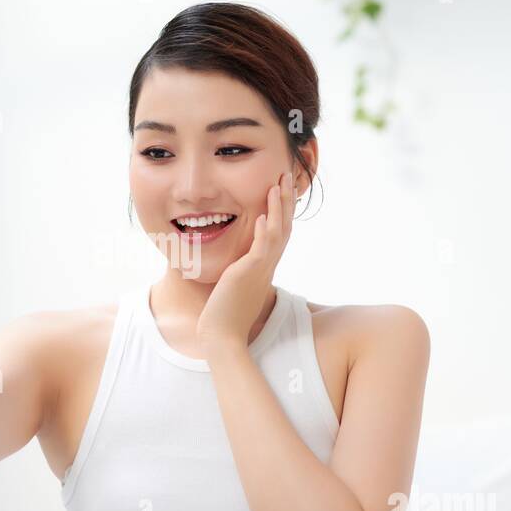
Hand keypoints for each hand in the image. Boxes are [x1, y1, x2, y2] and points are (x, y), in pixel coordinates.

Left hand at [196, 170, 294, 351]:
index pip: (279, 230)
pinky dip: (263, 231)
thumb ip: (239, 269)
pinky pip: (261, 249)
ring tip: (277, 185)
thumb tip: (235, 261)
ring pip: (276, 232)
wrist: (223, 335)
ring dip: (277, 207)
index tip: (280, 187)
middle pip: (284, 226)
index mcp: (264, 265)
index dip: (282, 208)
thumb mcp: (235, 284)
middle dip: (285, 200)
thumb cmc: (225, 314)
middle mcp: (267, 265)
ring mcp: (260, 269)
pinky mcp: (248, 274)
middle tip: (287, 175)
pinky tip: (262, 215)